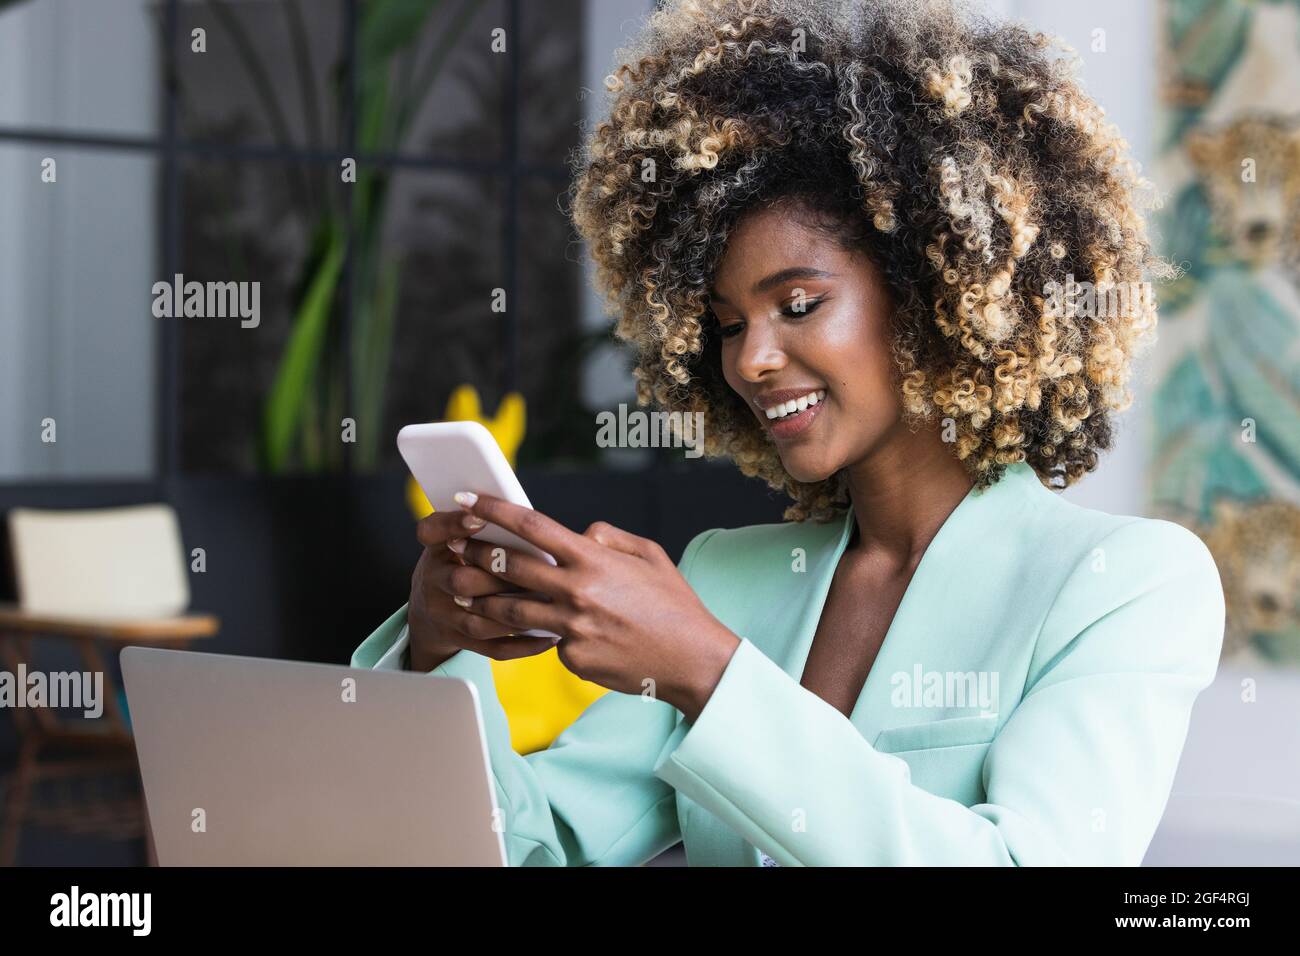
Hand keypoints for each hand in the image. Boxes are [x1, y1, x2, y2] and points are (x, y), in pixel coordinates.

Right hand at [407, 507, 557, 670]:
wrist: (431, 610)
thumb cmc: (461, 562)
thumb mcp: (460, 537)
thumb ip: (488, 524)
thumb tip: (531, 512)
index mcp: (436, 547)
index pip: (432, 531)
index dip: (453, 525)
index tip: (479, 518)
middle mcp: (433, 580)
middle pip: (461, 580)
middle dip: (498, 576)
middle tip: (534, 571)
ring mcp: (444, 614)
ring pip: (478, 618)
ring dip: (515, 613)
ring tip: (551, 606)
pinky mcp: (460, 640)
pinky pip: (492, 647)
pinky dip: (522, 645)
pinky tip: (550, 637)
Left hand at [449, 492, 740, 720]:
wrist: (693, 660)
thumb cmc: (674, 604)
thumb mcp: (649, 556)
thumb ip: (608, 537)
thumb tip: (579, 533)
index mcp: (594, 560)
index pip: (532, 527)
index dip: (496, 511)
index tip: (469, 500)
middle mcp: (578, 591)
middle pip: (510, 568)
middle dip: (476, 553)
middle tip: (455, 546)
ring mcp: (573, 628)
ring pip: (512, 611)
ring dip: (485, 601)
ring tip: (466, 595)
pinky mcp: (572, 659)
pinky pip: (547, 642)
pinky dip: (544, 636)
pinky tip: (547, 635)